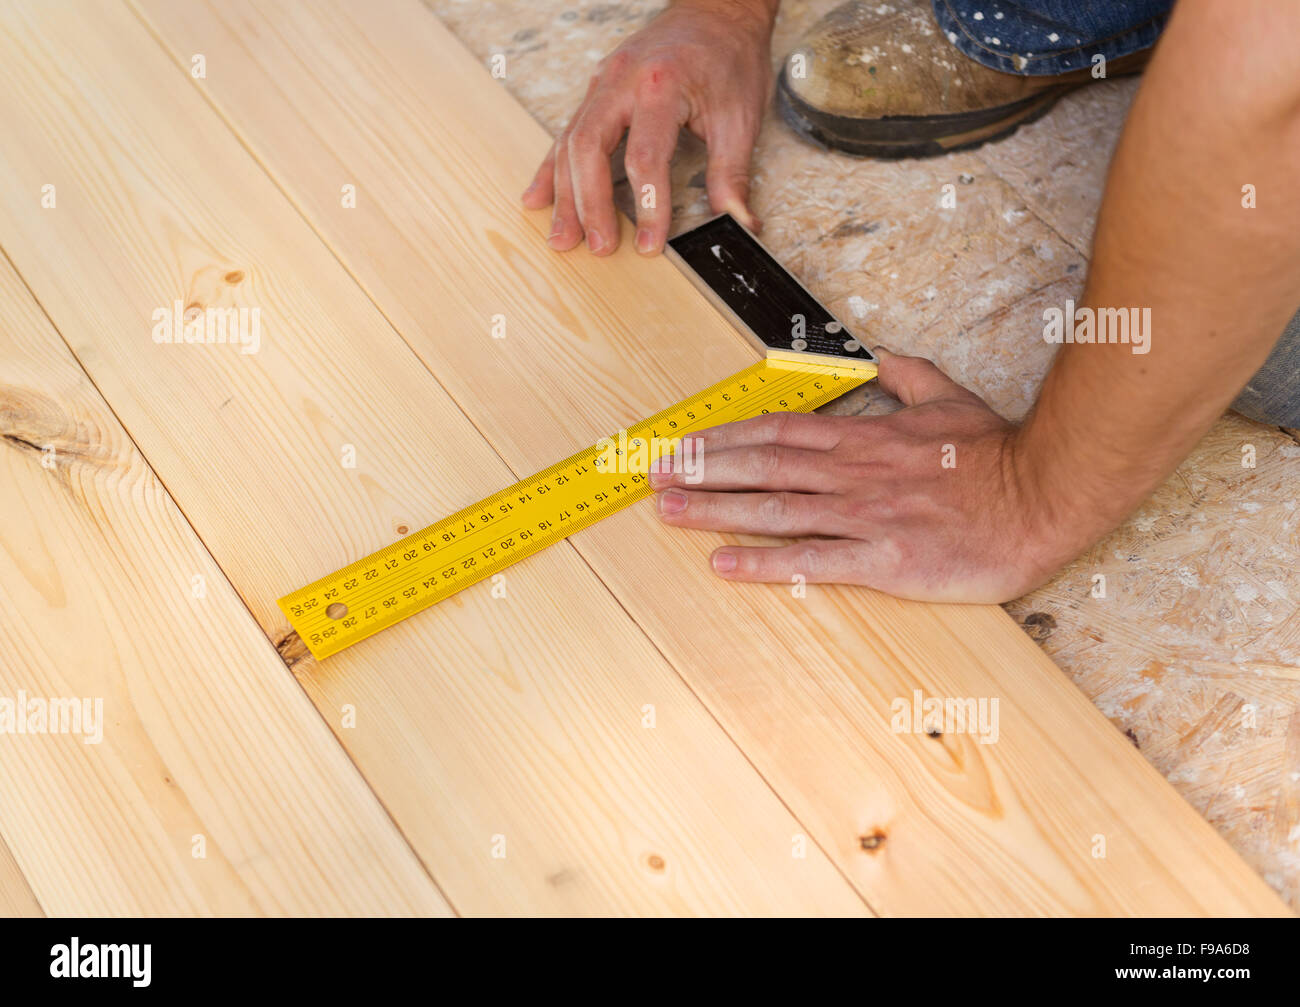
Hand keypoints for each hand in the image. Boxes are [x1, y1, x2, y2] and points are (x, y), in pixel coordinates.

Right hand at [522, 0, 775, 255]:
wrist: (716, 10)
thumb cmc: (728, 57)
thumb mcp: (740, 116)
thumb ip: (733, 174)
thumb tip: (739, 223)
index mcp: (661, 85)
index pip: (645, 157)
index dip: (647, 206)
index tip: (648, 244)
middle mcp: (622, 81)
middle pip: (590, 149)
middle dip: (590, 205)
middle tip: (598, 247)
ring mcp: (603, 83)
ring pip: (570, 143)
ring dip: (564, 195)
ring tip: (563, 238)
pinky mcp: (595, 89)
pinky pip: (566, 132)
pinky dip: (551, 169)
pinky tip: (538, 199)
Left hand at [647, 351, 1092, 602]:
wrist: (1044, 497)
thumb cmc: (999, 456)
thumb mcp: (952, 398)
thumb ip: (910, 376)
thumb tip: (885, 357)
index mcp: (866, 438)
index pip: (779, 432)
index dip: (726, 437)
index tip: (686, 441)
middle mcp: (854, 473)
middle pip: (763, 466)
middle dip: (703, 468)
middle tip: (654, 473)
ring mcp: (866, 515)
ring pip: (776, 507)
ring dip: (717, 508)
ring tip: (669, 510)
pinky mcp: (885, 559)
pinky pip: (814, 560)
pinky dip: (765, 561)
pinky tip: (724, 562)